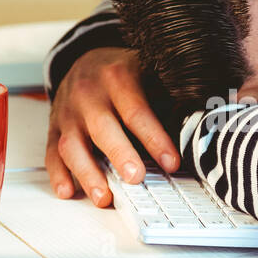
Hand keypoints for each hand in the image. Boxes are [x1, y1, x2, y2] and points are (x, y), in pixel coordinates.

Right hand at [46, 47, 179, 205]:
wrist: (85, 60)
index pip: (137, 112)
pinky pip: (52, 153)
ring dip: (87, 173)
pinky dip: (58, 174)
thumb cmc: (123, 73)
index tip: (171, 163)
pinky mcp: (54, 129)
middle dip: (119, 154)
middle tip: (135, 178)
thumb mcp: (148, 70)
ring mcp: (67, 114)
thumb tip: (206, 119)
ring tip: (104, 198)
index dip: (155, 138)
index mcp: (117, 78)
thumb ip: (170, 93)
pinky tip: (68, 191)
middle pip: (102, 128)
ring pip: (73, 145)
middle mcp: (88, 95)